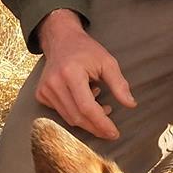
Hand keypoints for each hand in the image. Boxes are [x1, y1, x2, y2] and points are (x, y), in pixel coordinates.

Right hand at [34, 10, 135, 141]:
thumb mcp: (107, 62)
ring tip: (101, 109)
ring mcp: (45, 90)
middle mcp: (54, 83)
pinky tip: (86, 100)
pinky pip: (61, 113)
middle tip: (110, 130)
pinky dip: (76, 113)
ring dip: (87, 121)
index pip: (86, 107)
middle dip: (96, 127)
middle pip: (77, 117)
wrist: (61, 40)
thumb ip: (119, 84)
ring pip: (69, 118)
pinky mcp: (41, 94)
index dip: (101, 123)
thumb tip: (131, 104)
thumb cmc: (86, 50)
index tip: (114, 133)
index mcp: (71, 73)